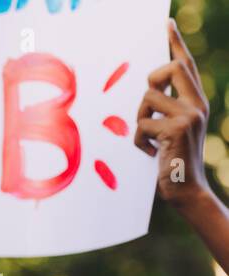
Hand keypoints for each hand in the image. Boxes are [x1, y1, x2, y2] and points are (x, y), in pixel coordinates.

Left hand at [137, 20, 210, 209]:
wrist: (187, 190)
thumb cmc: (172, 162)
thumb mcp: (172, 131)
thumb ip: (165, 110)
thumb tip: (145, 92)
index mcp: (196, 102)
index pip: (186, 65)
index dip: (175, 43)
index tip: (167, 24)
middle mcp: (197, 105)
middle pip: (171, 68)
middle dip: (152, 79)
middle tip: (148, 103)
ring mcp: (189, 116)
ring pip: (148, 98)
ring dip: (140, 119)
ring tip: (148, 139)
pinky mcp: (176, 129)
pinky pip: (142, 124)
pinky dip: (139, 140)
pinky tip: (150, 153)